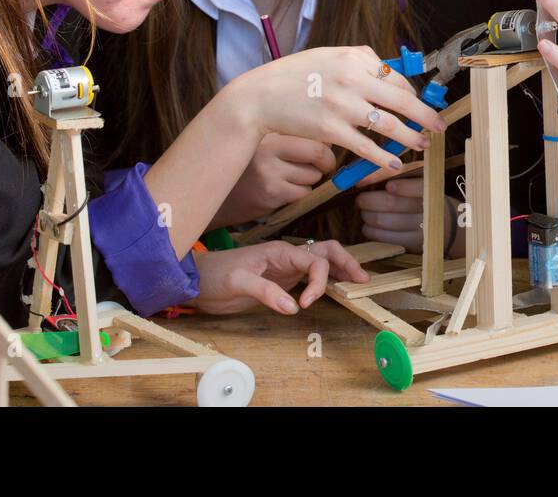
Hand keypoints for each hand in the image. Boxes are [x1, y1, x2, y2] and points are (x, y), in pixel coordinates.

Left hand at [188, 240, 366, 314]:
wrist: (196, 280)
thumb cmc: (214, 276)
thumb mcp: (236, 283)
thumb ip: (265, 292)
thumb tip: (293, 306)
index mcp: (279, 251)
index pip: (313, 261)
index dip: (318, 282)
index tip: (306, 304)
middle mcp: (287, 256)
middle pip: (326, 251)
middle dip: (346, 263)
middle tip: (361, 280)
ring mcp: (286, 267)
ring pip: (321, 261)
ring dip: (340, 269)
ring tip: (357, 282)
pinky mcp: (282, 280)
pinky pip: (310, 275)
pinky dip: (327, 279)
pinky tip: (335, 288)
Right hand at [217, 133, 337, 224]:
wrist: (220, 193)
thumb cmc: (250, 163)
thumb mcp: (264, 139)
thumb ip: (292, 132)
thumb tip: (331, 136)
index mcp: (267, 128)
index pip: (312, 129)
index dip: (325, 139)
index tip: (324, 144)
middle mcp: (267, 147)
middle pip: (319, 152)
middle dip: (326, 161)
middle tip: (322, 164)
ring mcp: (269, 172)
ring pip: (313, 175)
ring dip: (310, 178)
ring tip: (291, 175)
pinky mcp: (271, 194)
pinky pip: (303, 192)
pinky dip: (300, 193)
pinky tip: (284, 189)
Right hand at [231, 46, 447, 175]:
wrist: (258, 97)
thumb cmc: (292, 76)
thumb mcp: (327, 55)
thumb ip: (358, 59)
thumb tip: (388, 68)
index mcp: (353, 58)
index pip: (397, 78)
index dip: (414, 95)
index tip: (422, 105)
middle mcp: (351, 79)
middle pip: (402, 100)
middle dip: (426, 116)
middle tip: (438, 127)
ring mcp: (342, 106)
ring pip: (389, 126)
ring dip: (411, 139)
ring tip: (421, 145)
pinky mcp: (331, 131)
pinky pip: (366, 148)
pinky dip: (383, 158)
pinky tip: (393, 163)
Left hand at [356, 175, 460, 254]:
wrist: (446, 221)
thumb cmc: (422, 192)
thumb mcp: (415, 176)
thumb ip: (391, 173)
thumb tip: (360, 180)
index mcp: (431, 188)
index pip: (418, 187)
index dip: (401, 187)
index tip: (388, 186)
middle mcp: (427, 210)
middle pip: (392, 204)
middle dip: (369, 201)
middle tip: (361, 199)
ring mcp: (420, 229)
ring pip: (384, 221)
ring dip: (367, 216)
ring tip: (365, 211)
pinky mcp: (412, 244)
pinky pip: (384, 238)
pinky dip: (370, 230)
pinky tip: (369, 224)